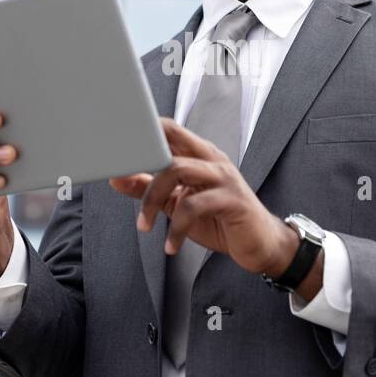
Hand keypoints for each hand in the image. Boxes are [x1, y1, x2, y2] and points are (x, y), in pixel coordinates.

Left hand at [109, 117, 296, 277]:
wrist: (260, 245)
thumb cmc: (219, 221)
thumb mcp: (177, 204)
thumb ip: (149, 189)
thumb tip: (117, 177)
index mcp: (199, 155)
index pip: (168, 130)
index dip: (141, 135)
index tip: (115, 152)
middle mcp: (212, 159)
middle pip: (170, 140)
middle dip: (142, 157)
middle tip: (121, 179)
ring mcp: (224, 177)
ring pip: (176, 171)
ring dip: (152, 200)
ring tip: (146, 226)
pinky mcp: (232, 199)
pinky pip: (193, 206)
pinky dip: (176, 229)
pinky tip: (171, 246)